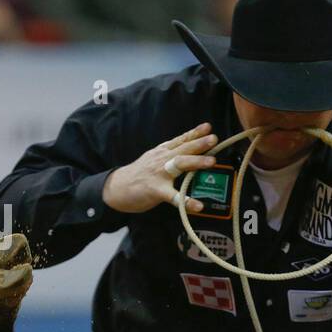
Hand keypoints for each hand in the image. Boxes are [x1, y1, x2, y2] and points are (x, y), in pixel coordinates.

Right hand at [102, 123, 217, 213]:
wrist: (117, 187)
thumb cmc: (141, 174)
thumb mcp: (155, 159)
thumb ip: (172, 154)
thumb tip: (193, 150)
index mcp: (163, 152)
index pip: (181, 140)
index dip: (194, 133)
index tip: (208, 126)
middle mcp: (162, 160)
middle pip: (182, 149)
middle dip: (199, 143)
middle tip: (214, 138)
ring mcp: (159, 174)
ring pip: (179, 165)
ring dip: (196, 162)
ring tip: (212, 161)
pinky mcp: (155, 190)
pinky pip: (173, 196)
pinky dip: (185, 201)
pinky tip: (197, 206)